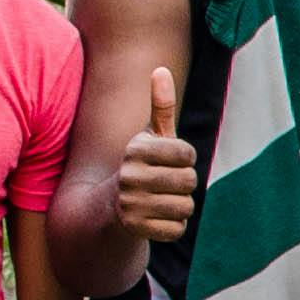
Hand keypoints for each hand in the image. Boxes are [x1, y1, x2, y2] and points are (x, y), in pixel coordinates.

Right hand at [117, 66, 200, 242]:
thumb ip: (160, 106)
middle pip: (189, 182)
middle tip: (167, 184)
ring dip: (180, 206)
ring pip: (186, 207)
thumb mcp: (150, 136)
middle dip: (184, 184)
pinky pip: (178, 230)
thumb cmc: (142, 165)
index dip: (186, 159)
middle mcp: (130, 176)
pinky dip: (174, 227)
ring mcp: (130, 204)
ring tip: (161, 200)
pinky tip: (157, 218)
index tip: (172, 161)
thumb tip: (160, 69)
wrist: (111, 206)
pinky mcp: (135, 229)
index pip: (187, 155)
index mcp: (136, 150)